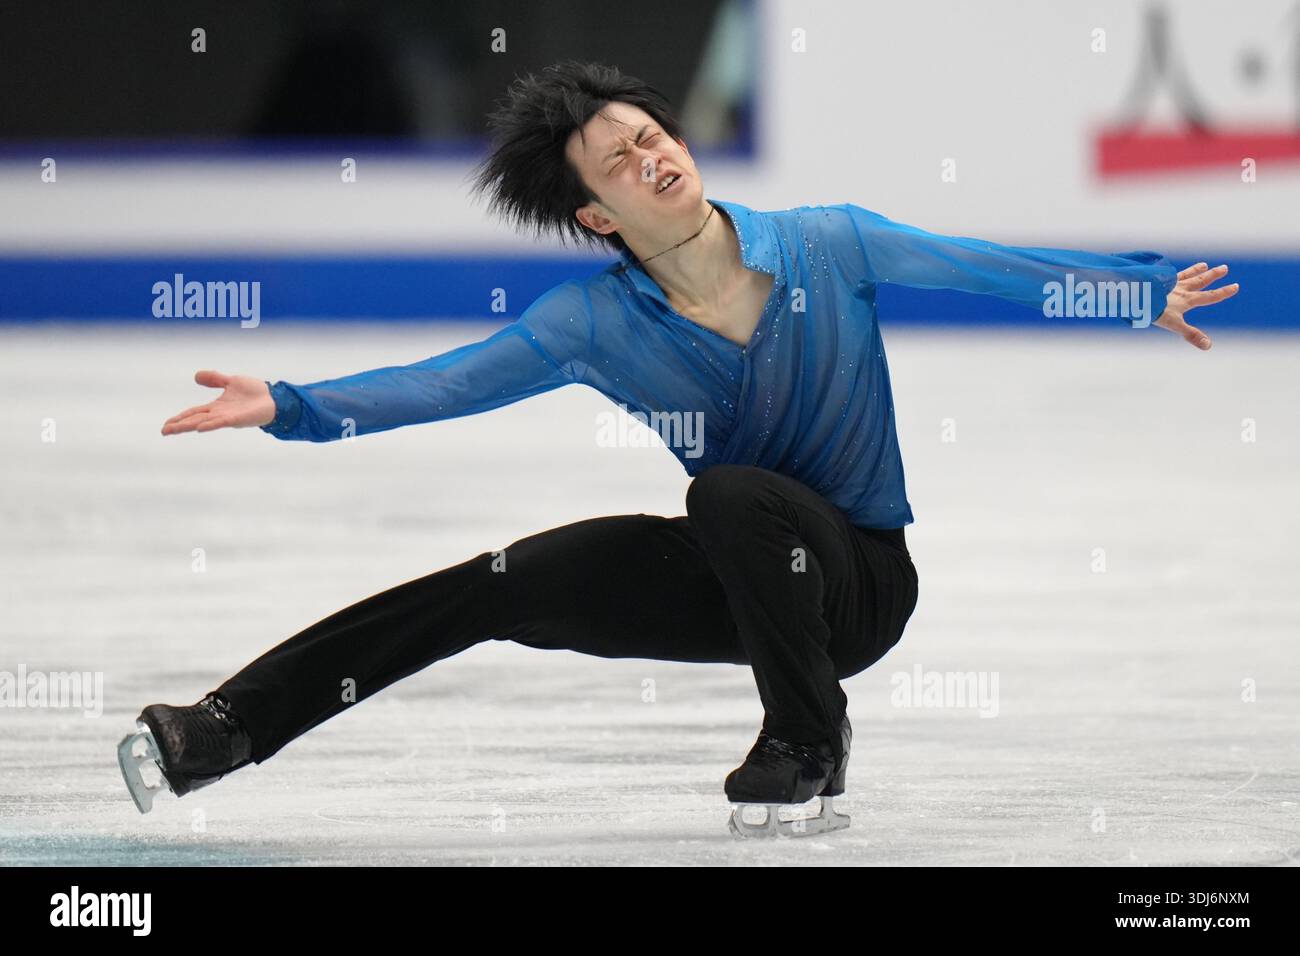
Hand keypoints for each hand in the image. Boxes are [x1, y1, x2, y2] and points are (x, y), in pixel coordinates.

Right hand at [161, 370, 275, 434]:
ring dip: (188, 426)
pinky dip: (210, 424)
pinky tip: (200, 428)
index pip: (194, 413)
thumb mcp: (231, 381)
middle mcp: (219, 414)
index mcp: (216, 407)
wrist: (274, 398)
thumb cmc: (255, 392)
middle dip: (179, 425)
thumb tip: (196, 376)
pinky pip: (221, 422)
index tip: (166, 425)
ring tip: (173, 431)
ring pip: (203, 422)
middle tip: (163, 431)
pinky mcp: (237, 419)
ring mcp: (227, 418)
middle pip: (194, 420)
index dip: (180, 418)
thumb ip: (215, 379)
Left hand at [1154, 262, 1238, 349]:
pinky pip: (1166, 273)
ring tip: (1204, 264)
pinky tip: (1168, 268)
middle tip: (1224, 268)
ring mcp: (1168, 283)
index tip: (1235, 286)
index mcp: (1186, 300)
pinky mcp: (1156, 279)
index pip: (1209, 296)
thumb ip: (1190, 334)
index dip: (1223, 292)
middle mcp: (1180, 289)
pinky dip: (1170, 271)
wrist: (1137, 294)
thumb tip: (1208, 346)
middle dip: (1213, 275)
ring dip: (1195, 270)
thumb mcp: (1174, 324)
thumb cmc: (1155, 310)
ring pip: (1186, 275)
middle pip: (1200, 281)